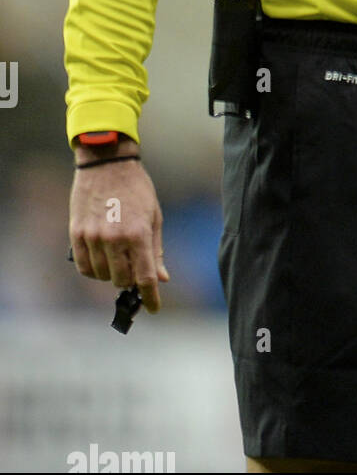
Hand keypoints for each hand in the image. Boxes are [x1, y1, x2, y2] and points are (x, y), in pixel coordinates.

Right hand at [69, 148, 168, 312]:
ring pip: (102, 276)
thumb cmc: (136, 190)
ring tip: (118, 258)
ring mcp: (94, 237)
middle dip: (130, 281)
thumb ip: (156, 250)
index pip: (145, 277)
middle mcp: (115, 239)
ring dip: (112, 274)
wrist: (107, 165)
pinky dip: (94, 270)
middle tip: (134, 271)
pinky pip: (84, 267)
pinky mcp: (77, 234)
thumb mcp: (154, 217)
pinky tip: (101, 260)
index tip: (154, 309)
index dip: (151, 297)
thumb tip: (161, 278)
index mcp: (139, 234)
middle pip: (122, 280)